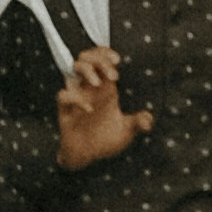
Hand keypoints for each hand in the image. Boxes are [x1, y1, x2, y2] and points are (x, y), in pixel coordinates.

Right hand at [55, 42, 149, 171]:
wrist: (86, 158)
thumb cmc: (105, 140)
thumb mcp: (126, 131)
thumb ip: (137, 123)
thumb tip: (148, 119)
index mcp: (104, 88)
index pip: (101, 59)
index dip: (106, 53)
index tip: (117, 60)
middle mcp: (89, 88)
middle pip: (87, 58)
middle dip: (99, 59)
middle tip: (113, 75)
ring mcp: (77, 97)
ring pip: (73, 68)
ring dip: (86, 70)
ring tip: (97, 82)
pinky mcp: (65, 111)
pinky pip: (64, 96)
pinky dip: (76, 99)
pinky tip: (89, 109)